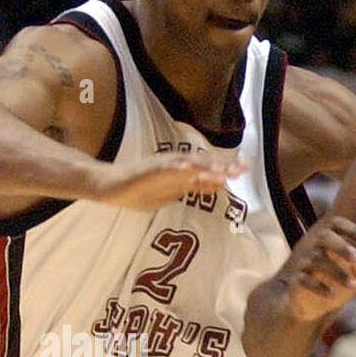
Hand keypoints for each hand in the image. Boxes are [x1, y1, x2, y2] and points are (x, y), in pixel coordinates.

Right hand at [86, 154, 247, 210]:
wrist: (111, 188)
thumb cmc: (141, 190)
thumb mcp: (174, 193)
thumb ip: (194, 187)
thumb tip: (218, 185)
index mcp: (181, 172)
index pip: (207, 169)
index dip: (225, 168)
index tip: (244, 169)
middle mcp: (174, 165)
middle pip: (202, 163)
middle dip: (222, 165)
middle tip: (242, 168)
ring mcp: (160, 166)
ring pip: (187, 164)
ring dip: (205, 165)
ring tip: (221, 169)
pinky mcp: (147, 171)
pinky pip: (163, 169)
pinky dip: (176, 168)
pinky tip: (188, 168)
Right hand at [280, 216, 355, 323]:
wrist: (308, 302)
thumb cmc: (336, 279)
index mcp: (329, 237)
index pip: (337, 224)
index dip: (353, 231)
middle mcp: (313, 246)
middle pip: (324, 237)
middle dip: (343, 247)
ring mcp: (303, 263)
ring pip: (316, 260)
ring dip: (336, 272)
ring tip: (354, 285)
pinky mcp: (296, 281)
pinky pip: (303, 280)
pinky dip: (318, 287)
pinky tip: (332, 295)